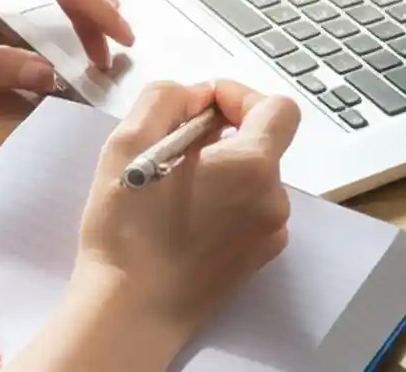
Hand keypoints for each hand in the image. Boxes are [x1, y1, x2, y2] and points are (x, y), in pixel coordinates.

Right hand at [7, 80, 298, 370]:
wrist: (132, 310)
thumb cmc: (127, 232)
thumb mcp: (128, 143)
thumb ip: (167, 99)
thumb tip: (196, 95)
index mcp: (253, 165)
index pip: (278, 107)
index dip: (242, 96)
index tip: (204, 106)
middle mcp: (274, 197)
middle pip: (263, 142)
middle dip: (223, 134)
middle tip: (174, 148)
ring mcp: (271, 230)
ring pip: (254, 177)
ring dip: (223, 169)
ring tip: (175, 188)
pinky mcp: (260, 256)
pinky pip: (252, 210)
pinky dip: (227, 201)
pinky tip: (188, 217)